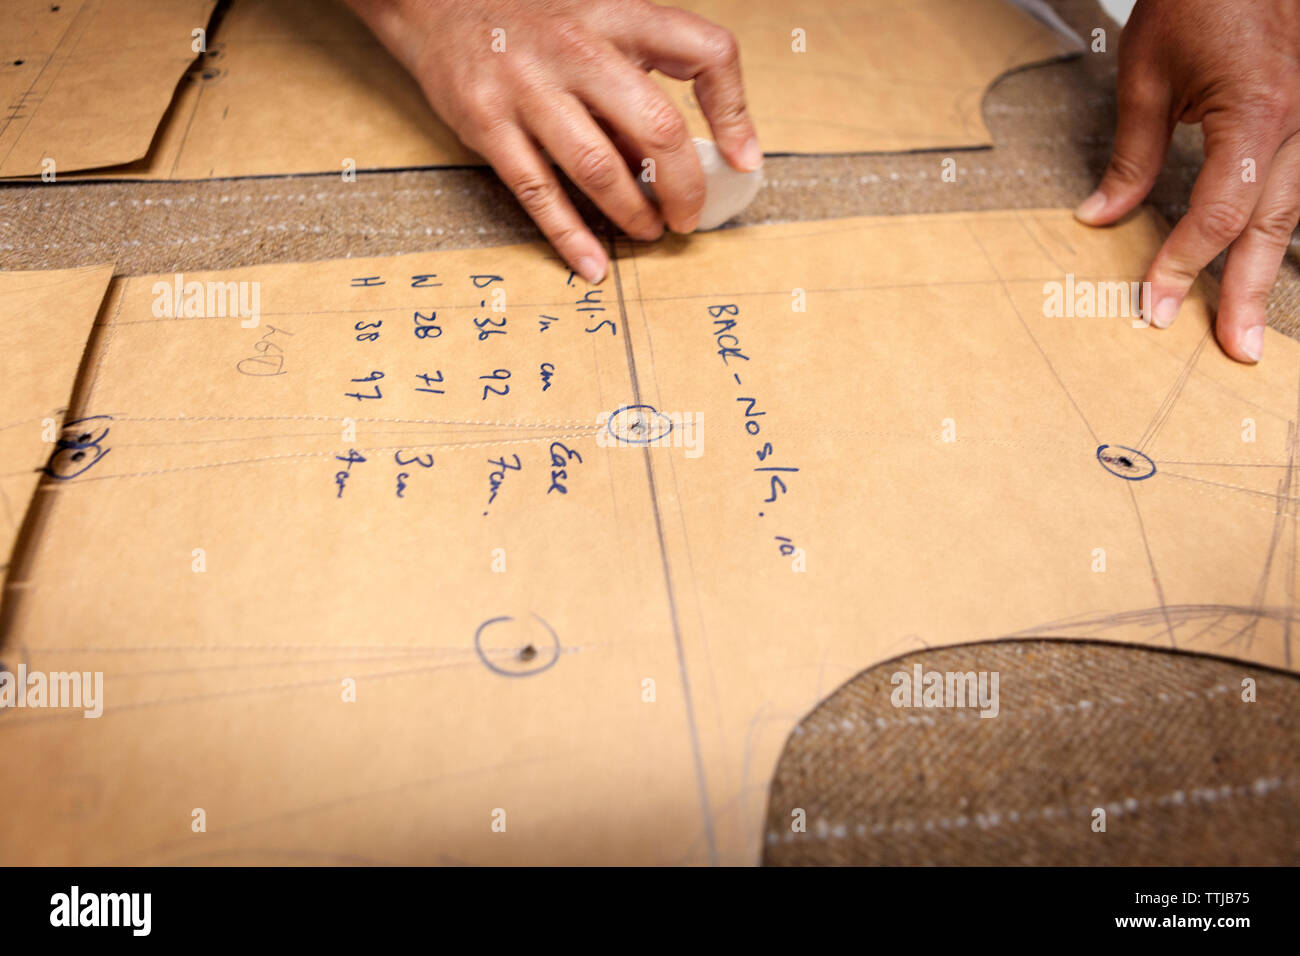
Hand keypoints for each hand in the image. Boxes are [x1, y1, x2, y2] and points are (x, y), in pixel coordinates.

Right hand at [347, 0, 761, 282]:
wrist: (437, 3)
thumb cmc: (531, 26)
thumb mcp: (595, 31)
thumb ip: (632, 89)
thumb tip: (671, 166)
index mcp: (618, 16)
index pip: (703, 51)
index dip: (733, 110)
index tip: (742, 159)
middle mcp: (577, 47)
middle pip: (656, 125)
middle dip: (683, 186)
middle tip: (688, 218)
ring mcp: (528, 86)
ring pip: (599, 166)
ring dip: (632, 213)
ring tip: (647, 232)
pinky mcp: (487, 123)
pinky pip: (537, 191)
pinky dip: (569, 235)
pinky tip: (591, 262)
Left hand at [1074, 0, 1299, 362]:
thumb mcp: (1146, 75)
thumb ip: (1131, 155)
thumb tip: (1100, 216)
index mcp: (1257, 113)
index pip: (1220, 213)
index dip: (1185, 264)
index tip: (1156, 304)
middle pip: (1274, 225)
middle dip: (1250, 292)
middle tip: (1236, 350)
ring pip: (1298, 209)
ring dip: (1272, 267)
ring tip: (1249, 321)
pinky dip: (1281, 223)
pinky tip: (1266, 257)